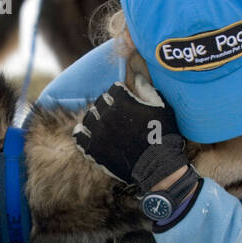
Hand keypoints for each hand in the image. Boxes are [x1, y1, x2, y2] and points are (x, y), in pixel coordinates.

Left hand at [73, 82, 188, 193]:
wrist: (157, 167)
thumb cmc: (162, 135)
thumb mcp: (161, 107)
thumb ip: (146, 89)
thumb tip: (137, 76)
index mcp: (121, 101)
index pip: (114, 89)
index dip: (122, 94)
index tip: (127, 101)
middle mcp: (105, 115)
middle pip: (100, 102)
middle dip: (109, 106)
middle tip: (118, 116)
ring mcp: (97, 133)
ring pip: (88, 117)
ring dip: (96, 119)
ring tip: (105, 125)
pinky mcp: (93, 149)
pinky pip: (79, 137)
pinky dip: (84, 134)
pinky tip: (91, 135)